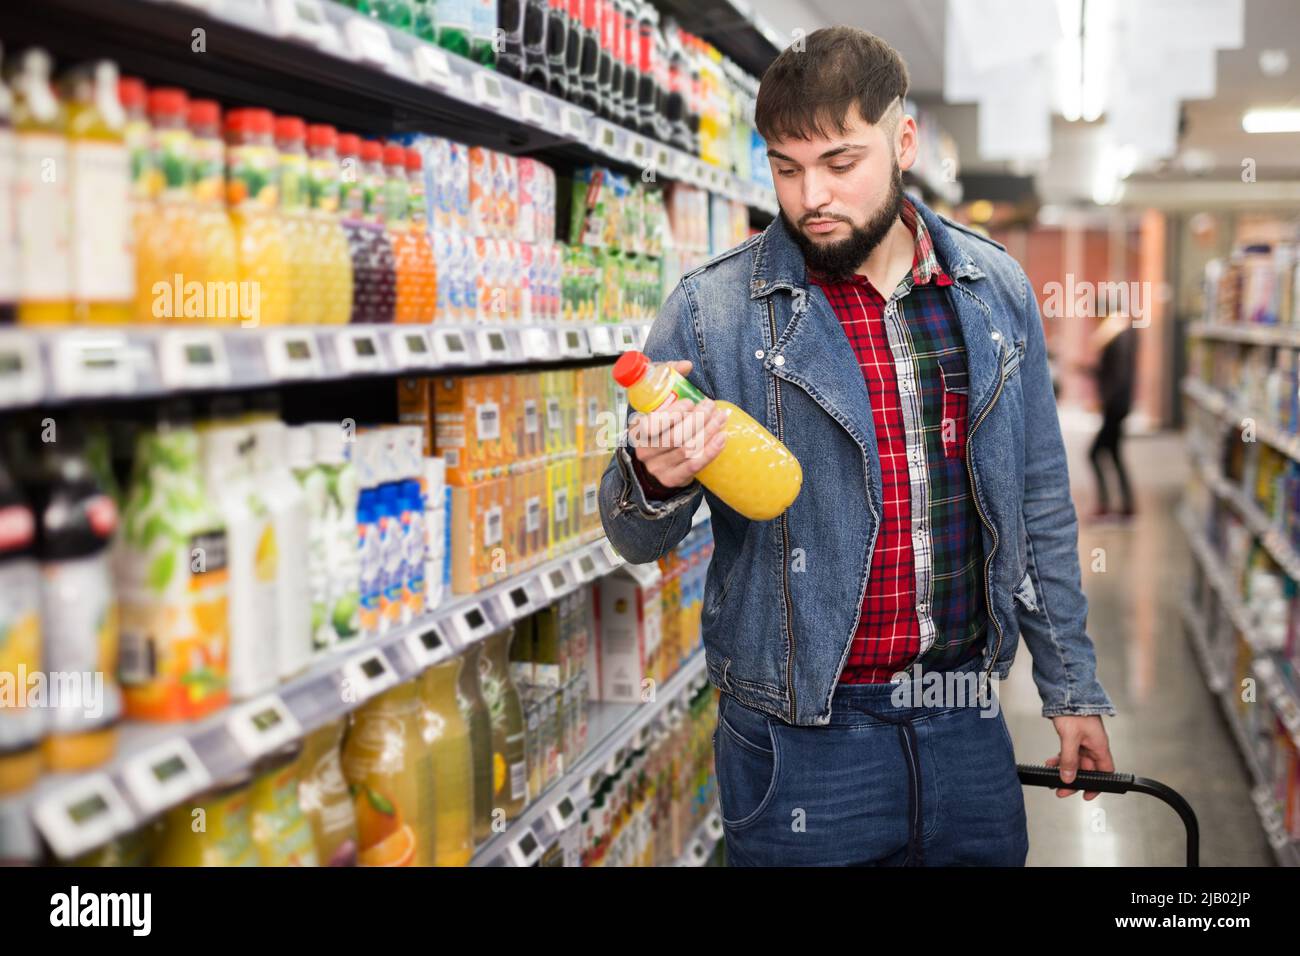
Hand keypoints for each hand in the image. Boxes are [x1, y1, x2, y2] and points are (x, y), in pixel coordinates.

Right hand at [627, 360, 728, 489]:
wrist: (658, 463)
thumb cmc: (662, 428)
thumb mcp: (659, 405)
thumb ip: (668, 381)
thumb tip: (685, 365)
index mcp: (637, 430)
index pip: (652, 424)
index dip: (674, 413)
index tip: (691, 402)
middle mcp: (644, 450)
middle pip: (674, 437)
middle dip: (698, 420)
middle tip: (712, 407)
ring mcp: (657, 468)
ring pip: (687, 449)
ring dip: (708, 432)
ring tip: (721, 418)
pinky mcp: (672, 479)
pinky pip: (694, 465)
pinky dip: (711, 451)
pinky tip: (722, 438)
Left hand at [1044, 715, 1113, 799]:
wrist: (1066, 692)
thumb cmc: (1075, 710)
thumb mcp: (1070, 738)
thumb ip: (1069, 759)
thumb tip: (1068, 777)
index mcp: (1100, 746)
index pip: (1104, 772)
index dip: (1097, 785)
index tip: (1086, 795)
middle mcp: (1094, 745)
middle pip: (1088, 770)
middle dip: (1074, 780)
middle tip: (1061, 790)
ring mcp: (1084, 741)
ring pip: (1076, 762)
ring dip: (1065, 770)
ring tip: (1052, 779)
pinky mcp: (1074, 737)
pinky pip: (1069, 753)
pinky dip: (1061, 759)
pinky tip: (1051, 763)